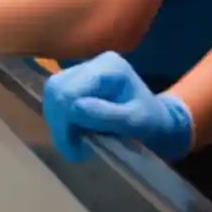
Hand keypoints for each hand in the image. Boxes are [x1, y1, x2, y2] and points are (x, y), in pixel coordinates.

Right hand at [42, 51, 192, 162]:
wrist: (158, 120)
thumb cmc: (151, 122)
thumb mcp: (136, 122)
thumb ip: (106, 115)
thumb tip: (75, 109)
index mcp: (109, 67)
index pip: (70, 89)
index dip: (64, 119)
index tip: (74, 149)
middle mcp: (93, 62)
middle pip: (56, 87)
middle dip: (58, 121)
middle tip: (71, 148)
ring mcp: (84, 70)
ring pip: (52, 92)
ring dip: (57, 121)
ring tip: (73, 142)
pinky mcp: (77, 81)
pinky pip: (57, 97)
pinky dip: (60, 118)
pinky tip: (73, 132)